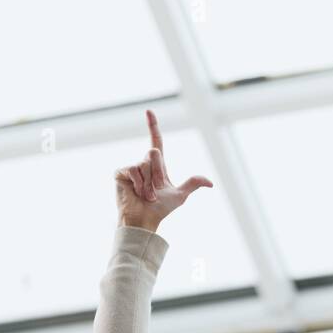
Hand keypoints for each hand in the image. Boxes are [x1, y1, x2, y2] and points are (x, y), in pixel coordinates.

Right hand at [115, 110, 212, 232]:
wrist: (145, 220)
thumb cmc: (160, 210)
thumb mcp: (179, 196)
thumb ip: (192, 184)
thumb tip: (210, 183)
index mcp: (157, 166)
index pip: (156, 141)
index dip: (153, 126)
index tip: (149, 111)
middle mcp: (144, 164)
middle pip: (154, 152)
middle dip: (158, 172)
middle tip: (155, 190)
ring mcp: (131, 168)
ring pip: (144, 162)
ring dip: (149, 183)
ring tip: (146, 195)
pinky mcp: (121, 172)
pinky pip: (134, 169)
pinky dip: (140, 183)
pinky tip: (137, 193)